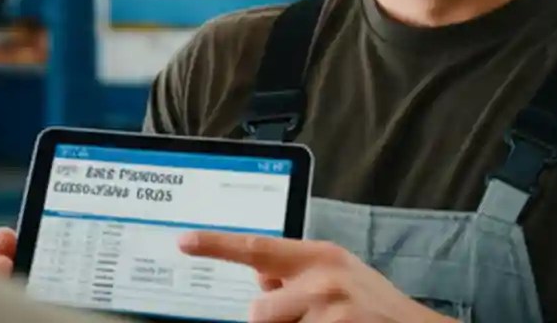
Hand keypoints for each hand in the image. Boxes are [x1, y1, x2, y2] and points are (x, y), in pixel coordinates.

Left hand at [178, 231, 456, 322]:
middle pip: (257, 310)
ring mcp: (330, 310)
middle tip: (307, 319)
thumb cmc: (372, 307)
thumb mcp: (337, 276)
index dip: (217, 245)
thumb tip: (258, 277)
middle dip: (273, 320)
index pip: (257, 247)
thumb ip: (295, 274)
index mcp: (319, 256)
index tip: (184, 240)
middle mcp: (323, 278)